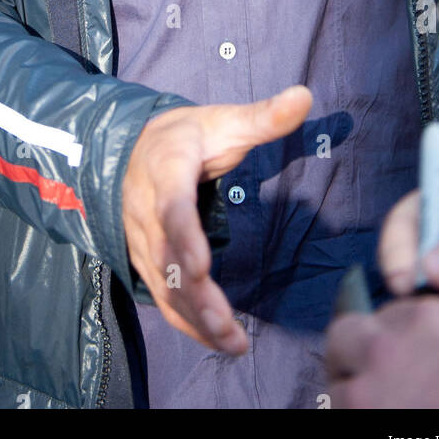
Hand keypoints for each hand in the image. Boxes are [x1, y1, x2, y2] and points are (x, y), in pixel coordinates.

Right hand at [122, 84, 311, 353]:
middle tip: (226, 327)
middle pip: (167, 259)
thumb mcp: (223, 120)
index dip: (184, 238)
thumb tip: (305, 96)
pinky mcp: (146, 259)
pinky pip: (162, 295)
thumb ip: (263, 116)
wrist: (133, 146)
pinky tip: (214, 340)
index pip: (172, 207)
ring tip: (231, 342)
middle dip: (194, 296)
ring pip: (163, 284)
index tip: (202, 268)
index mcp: (166, 169)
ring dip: (193, 317)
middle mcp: (147, 209)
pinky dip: (185, 321)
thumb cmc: (187, 136)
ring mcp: (143, 239)